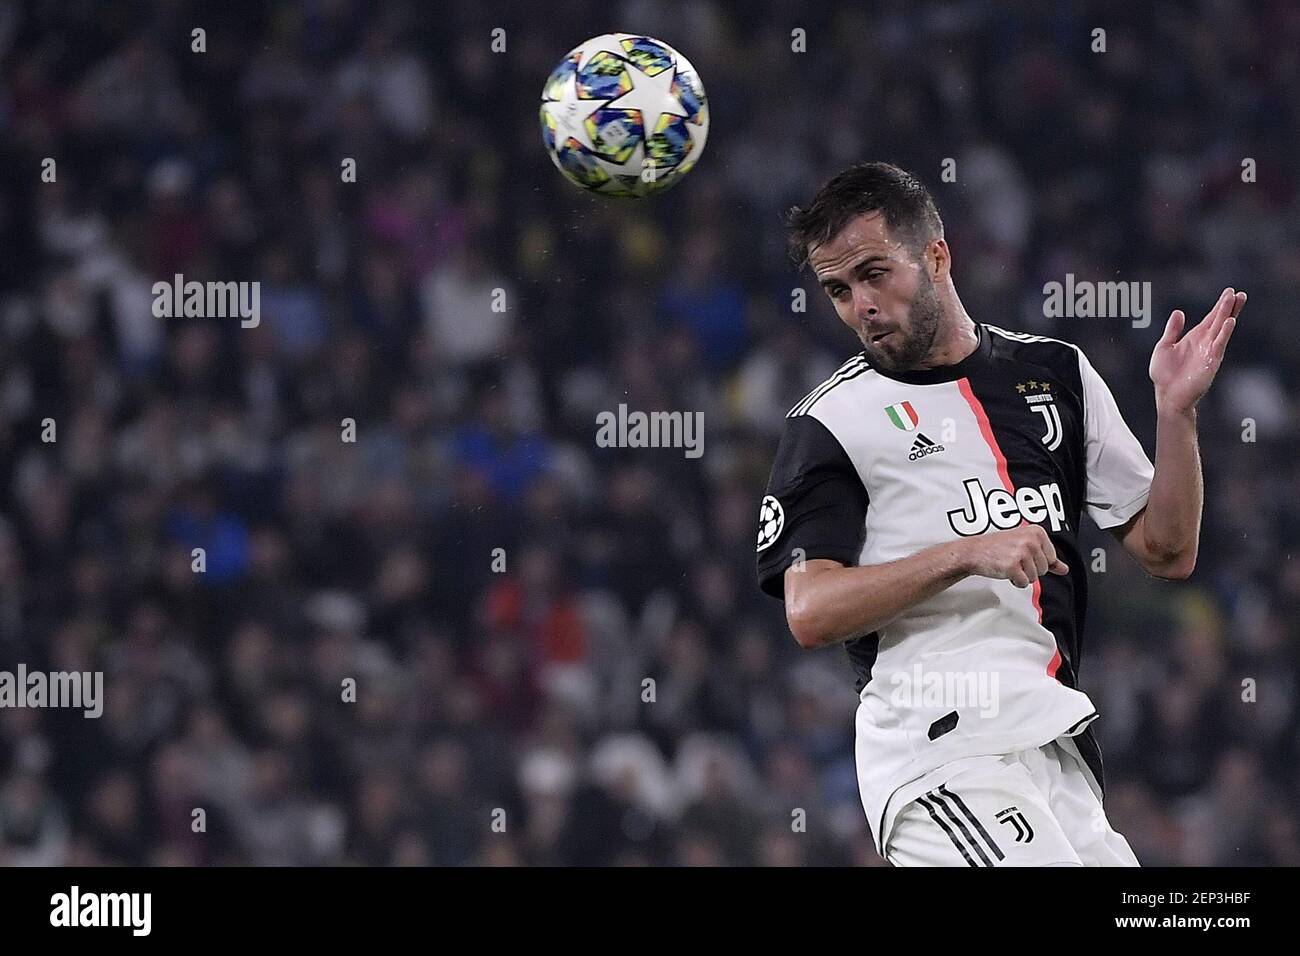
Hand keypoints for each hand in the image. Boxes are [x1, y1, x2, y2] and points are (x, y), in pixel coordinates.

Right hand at [960, 525, 1068, 588]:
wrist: (975, 551)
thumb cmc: (998, 547)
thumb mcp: (1025, 545)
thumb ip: (1047, 557)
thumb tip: (1064, 569)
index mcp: (1036, 532)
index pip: (1051, 557)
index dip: (1037, 560)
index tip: (1023, 553)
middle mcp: (1030, 541)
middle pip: (1044, 569)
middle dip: (1029, 569)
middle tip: (1014, 559)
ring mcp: (1022, 553)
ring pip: (1034, 577)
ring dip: (1022, 575)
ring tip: (1009, 564)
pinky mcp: (1013, 566)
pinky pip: (1024, 583)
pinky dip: (1015, 581)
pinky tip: (1006, 571)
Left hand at [1150, 287, 1244, 414]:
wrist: (1167, 395)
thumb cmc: (1165, 374)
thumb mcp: (1164, 347)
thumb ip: (1172, 330)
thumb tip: (1178, 312)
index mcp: (1195, 337)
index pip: (1211, 318)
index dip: (1220, 305)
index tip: (1229, 292)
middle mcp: (1205, 342)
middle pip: (1220, 320)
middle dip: (1229, 306)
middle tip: (1238, 292)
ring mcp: (1210, 351)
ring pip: (1222, 328)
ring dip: (1229, 314)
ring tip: (1236, 300)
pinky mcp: (1211, 361)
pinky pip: (1219, 344)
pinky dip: (1225, 333)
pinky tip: (1230, 322)